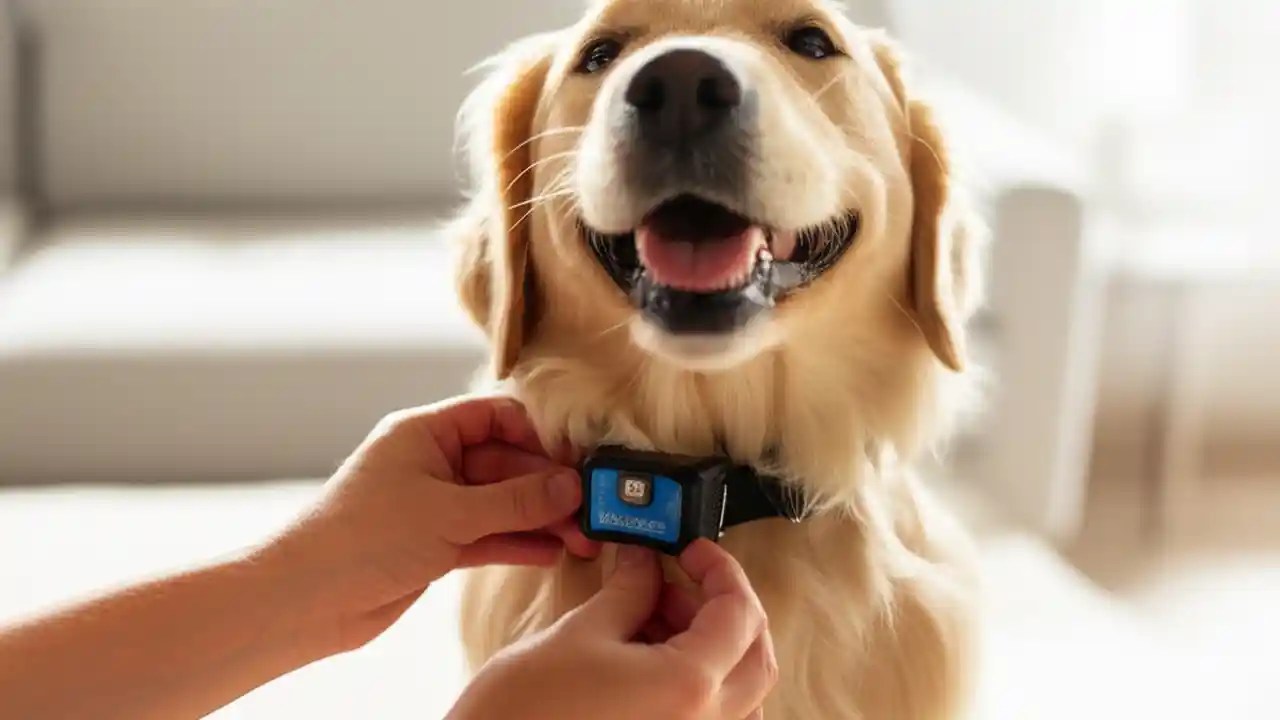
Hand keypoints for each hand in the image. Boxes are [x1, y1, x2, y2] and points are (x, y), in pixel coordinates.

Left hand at [259, 395, 600, 652]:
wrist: (306, 599)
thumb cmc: (360, 538)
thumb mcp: (449, 513)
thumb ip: (515, 501)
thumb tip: (570, 487)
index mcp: (424, 432)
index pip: (495, 416)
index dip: (537, 436)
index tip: (574, 461)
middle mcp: (431, 463)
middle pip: (505, 463)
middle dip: (547, 487)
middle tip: (588, 509)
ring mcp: (434, 505)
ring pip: (500, 504)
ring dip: (540, 519)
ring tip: (583, 538)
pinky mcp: (434, 544)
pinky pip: (488, 536)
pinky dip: (518, 543)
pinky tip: (552, 552)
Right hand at [449, 541, 778, 719]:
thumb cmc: (524, 711)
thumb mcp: (580, 633)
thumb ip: (629, 590)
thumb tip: (647, 560)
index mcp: (690, 687)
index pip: (741, 615)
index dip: (722, 570)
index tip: (693, 549)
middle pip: (755, 657)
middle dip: (725, 608)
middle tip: (678, 580)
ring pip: (740, 693)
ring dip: (713, 646)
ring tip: (654, 617)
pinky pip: (711, 718)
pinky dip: (698, 682)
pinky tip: (647, 658)